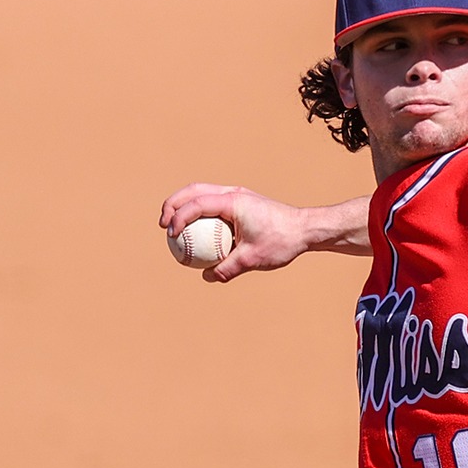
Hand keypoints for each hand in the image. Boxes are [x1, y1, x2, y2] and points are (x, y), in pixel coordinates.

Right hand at [159, 184, 316, 282]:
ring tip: (172, 227)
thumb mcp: (253, 259)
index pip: (198, 203)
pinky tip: (194, 234)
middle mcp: (233, 193)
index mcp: (234, 201)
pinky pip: (212, 204)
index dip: (179, 217)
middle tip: (162, 225)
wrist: (304, 229)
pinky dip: (198, 213)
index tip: (170, 234)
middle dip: (173, 204)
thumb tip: (207, 277)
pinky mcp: (240, 202)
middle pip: (193, 190)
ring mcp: (236, 196)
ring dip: (184, 206)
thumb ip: (228, 268)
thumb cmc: (282, 241)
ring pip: (201, 193)